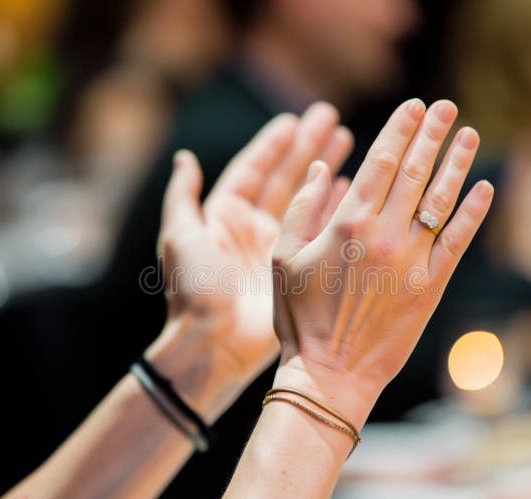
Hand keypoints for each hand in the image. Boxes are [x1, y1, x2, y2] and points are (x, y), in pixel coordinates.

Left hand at [149, 103, 352, 400]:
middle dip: (306, 148)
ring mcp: (276, 248)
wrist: (214, 346)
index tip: (294, 121)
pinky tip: (350, 186)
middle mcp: (252, 227)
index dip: (273, 145)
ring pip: (303, 199)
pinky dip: (332, 207)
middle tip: (331, 119)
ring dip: (322, 170)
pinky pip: (317, 230)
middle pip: (283, 178)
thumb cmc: (194, 292)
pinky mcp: (294, 268)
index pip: (253, 170)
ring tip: (346, 141)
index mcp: (224, 217)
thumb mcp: (180, 238)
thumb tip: (185, 159)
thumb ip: (183, 197)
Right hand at [271, 99, 492, 426]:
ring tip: (469, 134)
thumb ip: (301, 209)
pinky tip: (485, 187)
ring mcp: (412, 260)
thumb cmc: (299, 317)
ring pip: (441, 200)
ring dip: (457, 163)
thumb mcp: (282, 258)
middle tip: (446, 107)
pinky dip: (473, 212)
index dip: (400, 130)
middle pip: (414, 172)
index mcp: (347, 224)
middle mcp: (385, 235)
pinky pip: (458, 241)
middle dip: (432, 134)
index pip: (381, 162)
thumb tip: (323, 168)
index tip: (414, 107)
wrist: (331, 372)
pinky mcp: (431, 286)